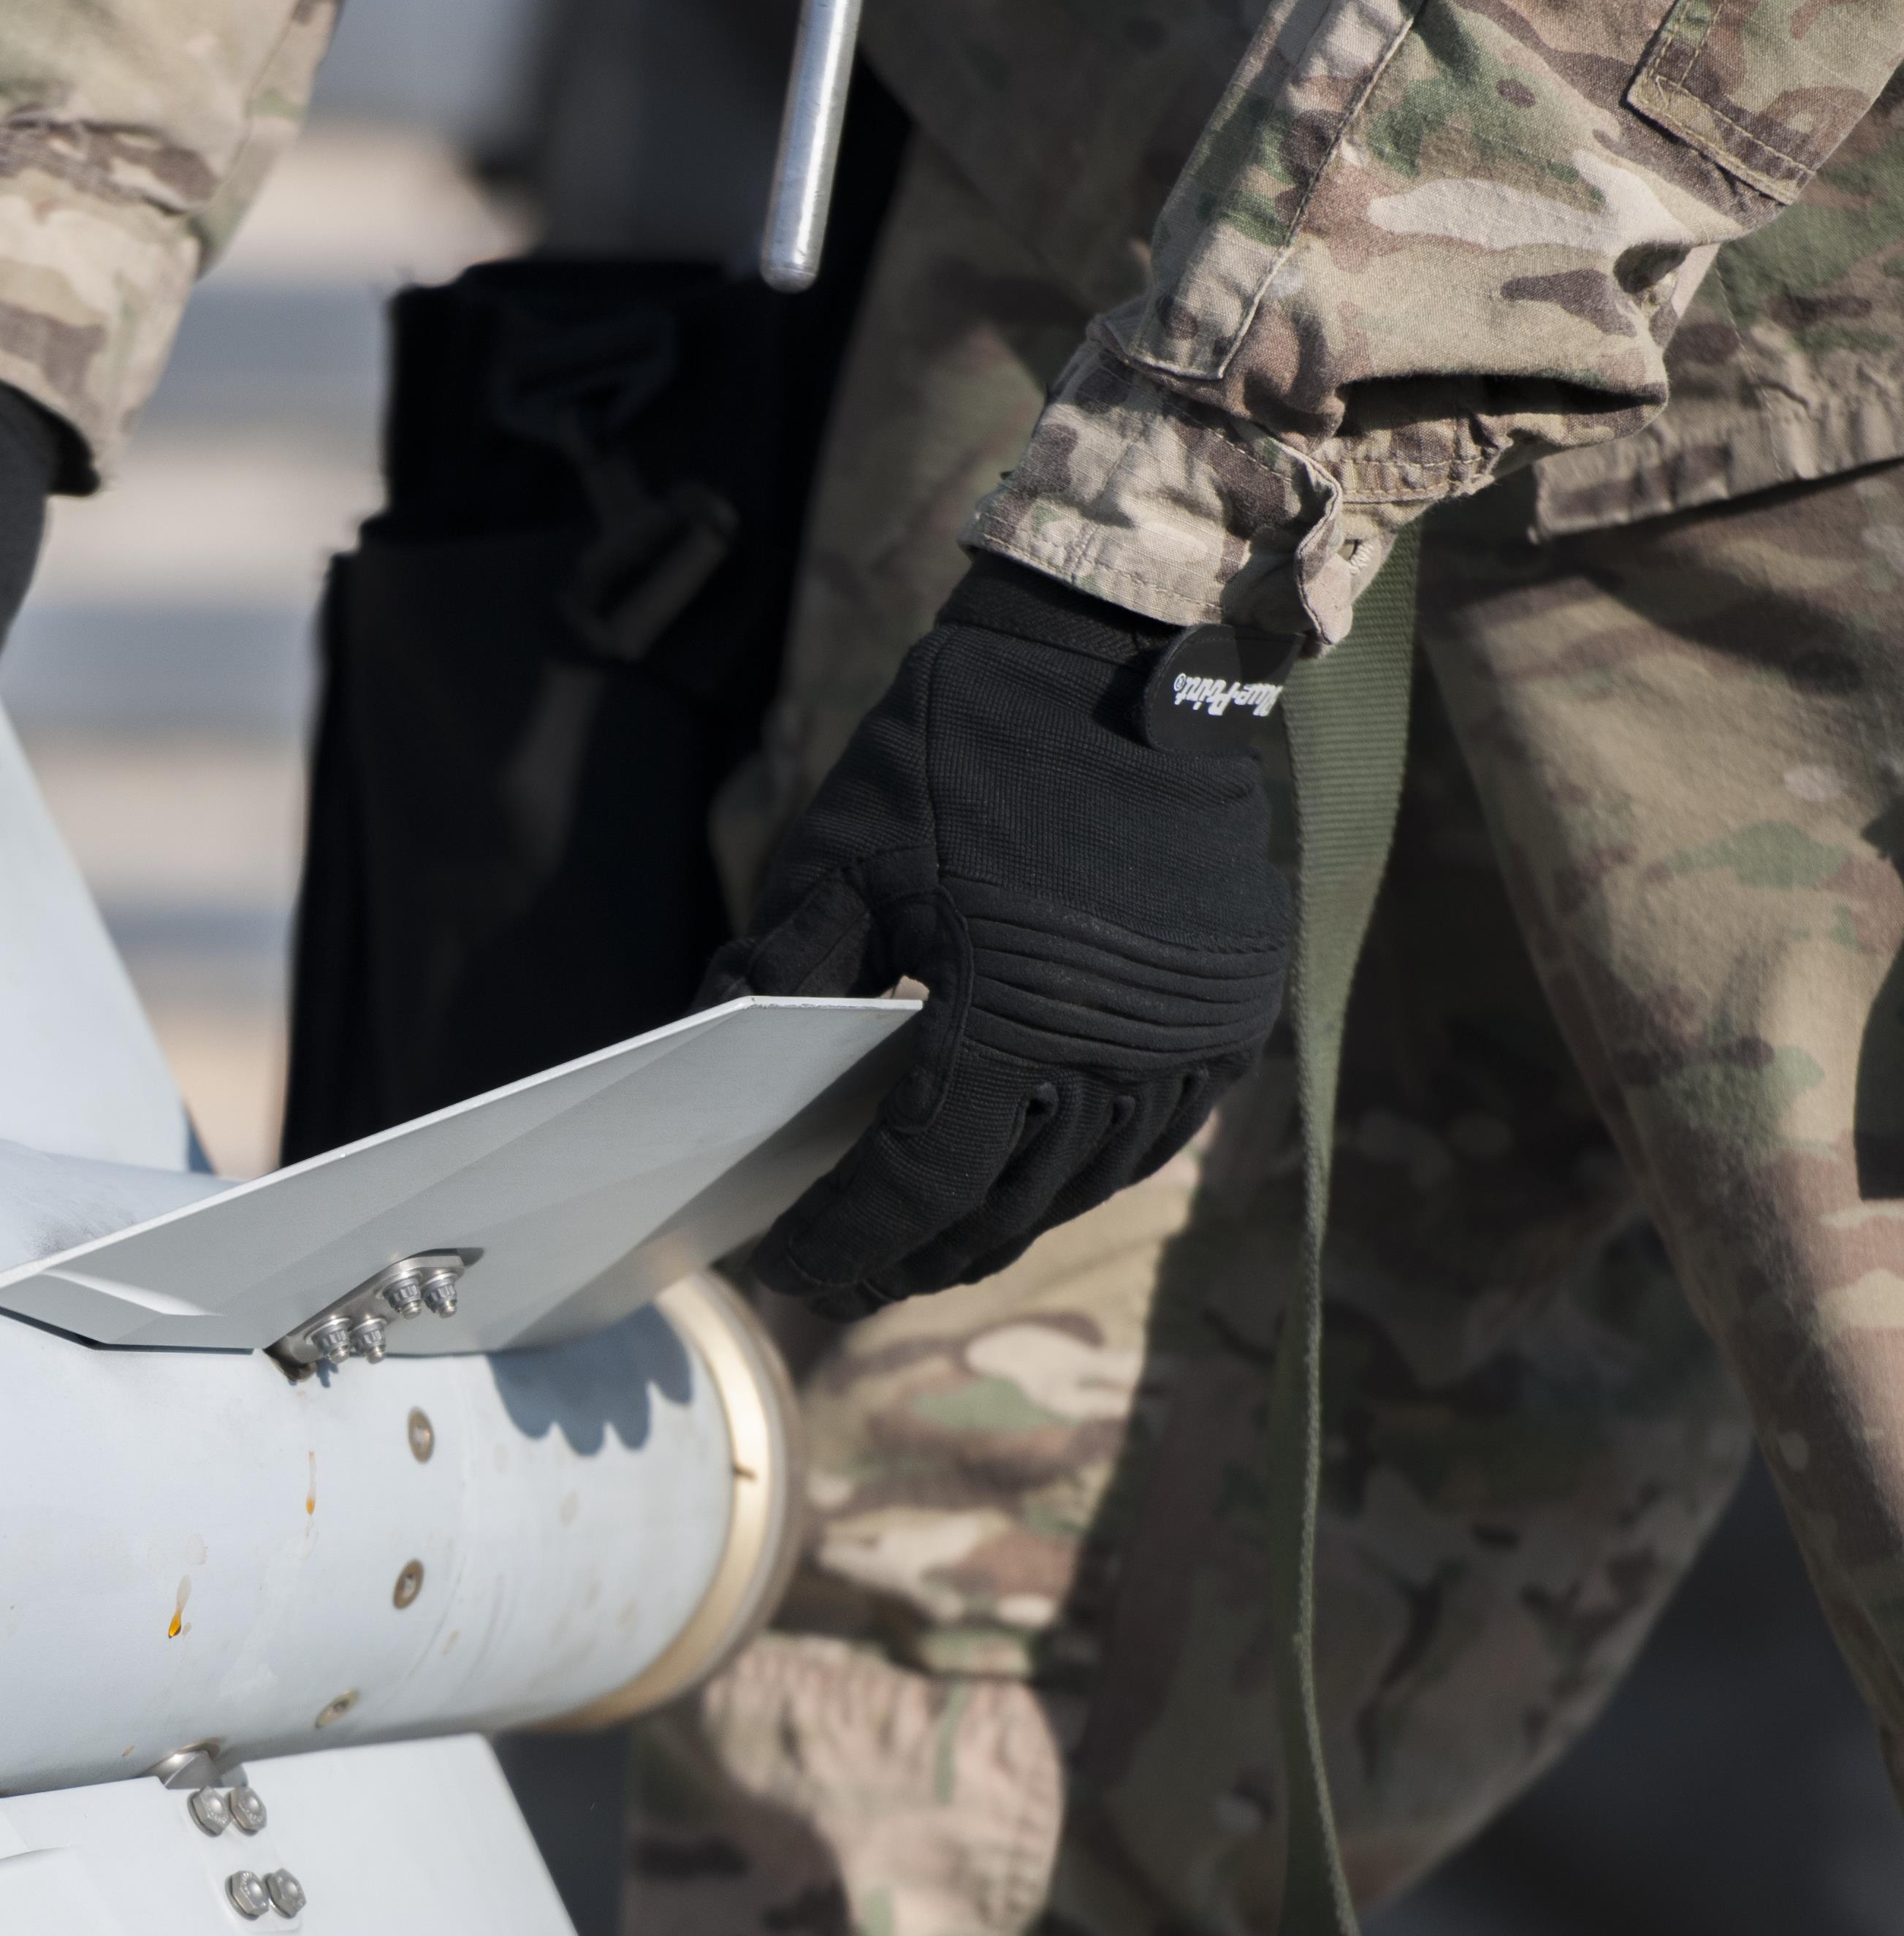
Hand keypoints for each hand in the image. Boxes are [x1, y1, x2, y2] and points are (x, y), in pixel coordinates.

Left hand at [700, 556, 1289, 1316]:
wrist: (1113, 658)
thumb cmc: (959, 752)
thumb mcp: (839, 857)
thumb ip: (777, 972)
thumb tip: (702, 1065)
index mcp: (1007, 1013)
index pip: (914, 1183)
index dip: (846, 1241)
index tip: (788, 1272)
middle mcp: (1113, 1047)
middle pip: (999, 1208)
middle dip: (912, 1257)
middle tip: (847, 1277)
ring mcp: (1188, 1039)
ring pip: (1080, 1187)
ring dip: (996, 1226)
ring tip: (922, 1246)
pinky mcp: (1232, 1015)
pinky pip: (1151, 1137)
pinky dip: (1078, 1172)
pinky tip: (1021, 1181)